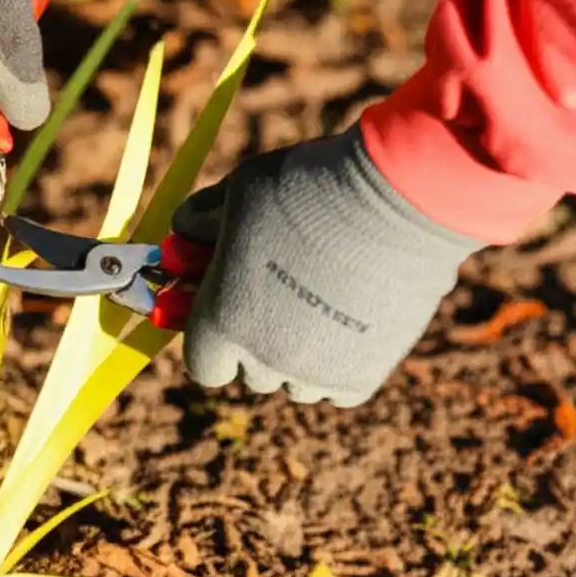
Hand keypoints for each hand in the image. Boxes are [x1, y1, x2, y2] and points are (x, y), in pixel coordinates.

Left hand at [171, 123, 483, 406]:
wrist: (393, 200)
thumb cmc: (306, 188)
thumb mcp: (238, 191)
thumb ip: (202, 219)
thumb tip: (181, 230)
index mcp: (218, 323)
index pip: (203, 363)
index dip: (214, 340)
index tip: (230, 313)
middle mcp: (261, 361)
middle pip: (252, 373)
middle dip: (258, 342)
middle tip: (280, 299)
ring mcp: (313, 374)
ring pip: (297, 382)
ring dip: (300, 355)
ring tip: (322, 302)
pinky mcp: (362, 377)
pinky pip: (339, 388)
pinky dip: (341, 363)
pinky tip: (350, 319)